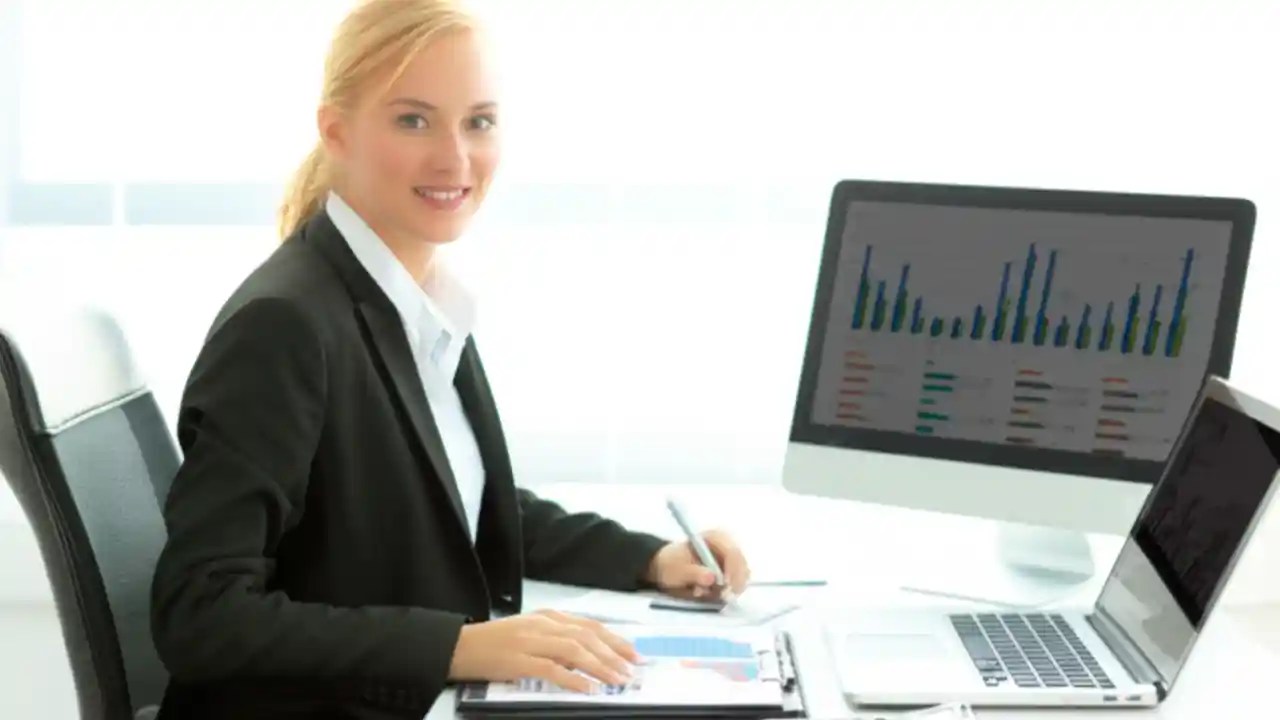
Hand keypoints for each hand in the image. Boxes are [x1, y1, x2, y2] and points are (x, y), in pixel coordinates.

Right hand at [448, 610, 637, 692]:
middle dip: (614, 654)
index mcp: (548, 616)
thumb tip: (589, 655)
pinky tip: (588, 688)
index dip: (615, 640)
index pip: (590, 626)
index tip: (633, 654)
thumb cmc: (497, 642)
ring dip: (600, 666)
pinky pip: (552, 669)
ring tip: (617, 680)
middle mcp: (543, 625)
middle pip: (587, 637)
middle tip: (632, 670)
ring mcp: (531, 641)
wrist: (461, 646)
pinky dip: (573, 679)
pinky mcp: (519, 660)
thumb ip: (558, 638)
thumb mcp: (531, 631)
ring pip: (575, 650)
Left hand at [644, 529, 749, 600]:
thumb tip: (711, 578)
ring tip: (713, 594)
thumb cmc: (672, 564)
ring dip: (731, 588)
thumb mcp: (678, 570)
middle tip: (723, 597)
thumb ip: (694, 573)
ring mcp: (731, 558)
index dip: (733, 570)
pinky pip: (739, 582)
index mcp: (714, 537)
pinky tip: (716, 594)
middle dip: (735, 582)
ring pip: (743, 575)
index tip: (725, 586)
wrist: (668, 568)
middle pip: (742, 564)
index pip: (732, 552)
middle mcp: (727, 544)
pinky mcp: (732, 570)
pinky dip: (730, 590)